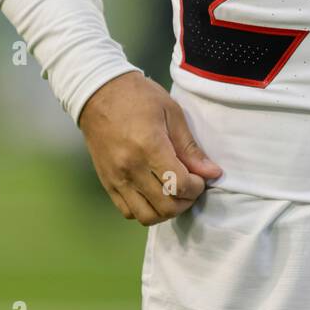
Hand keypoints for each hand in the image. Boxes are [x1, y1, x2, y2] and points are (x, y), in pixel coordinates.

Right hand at [78, 70, 222, 223]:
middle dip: (186, 201)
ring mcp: (116, 179)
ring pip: (146, 216)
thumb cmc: (138, 96)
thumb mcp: (171, 113)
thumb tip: (211, 172)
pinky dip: (146, 210)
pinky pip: (128, 211)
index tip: (201, 177)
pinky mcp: (106, 183)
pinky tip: (154, 194)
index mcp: (149, 147)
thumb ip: (190, 147)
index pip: (179, 185)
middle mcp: (130, 168)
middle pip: (165, 206)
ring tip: (174, 193)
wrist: (98, 93)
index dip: (196, 187)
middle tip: (191, 185)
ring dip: (166, 211)